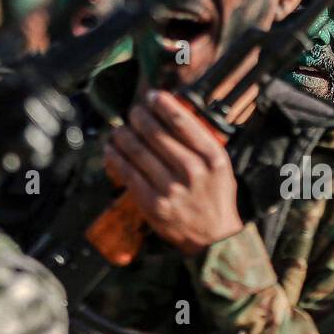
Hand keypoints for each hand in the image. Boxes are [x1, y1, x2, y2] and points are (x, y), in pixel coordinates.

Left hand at [104, 90, 242, 255]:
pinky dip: (116, 157)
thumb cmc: (215, 196)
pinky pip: (128, 173)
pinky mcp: (153, 204)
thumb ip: (200, 141)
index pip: (181, 121)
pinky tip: (112, 149)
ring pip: (137, 150)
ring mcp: (171, 189)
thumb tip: (170, 112)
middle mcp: (192, 171)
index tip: (152, 96)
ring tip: (120, 130)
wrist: (214, 237)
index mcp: (212, 157)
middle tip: (133, 113)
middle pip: (155, 133)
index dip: (162, 104)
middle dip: (138, 117)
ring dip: (123, 135)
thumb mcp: (220, 165)